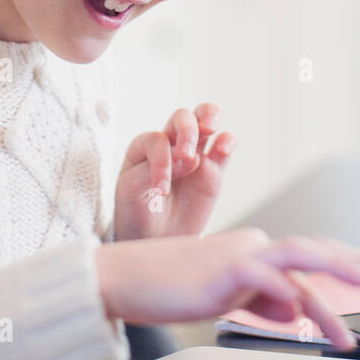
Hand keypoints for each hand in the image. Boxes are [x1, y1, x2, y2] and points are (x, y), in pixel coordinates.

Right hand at [94, 228, 359, 351]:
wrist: (127, 277)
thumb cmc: (171, 286)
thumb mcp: (227, 297)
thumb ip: (263, 300)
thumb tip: (296, 308)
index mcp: (257, 252)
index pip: (311, 261)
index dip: (346, 268)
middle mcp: (255, 247)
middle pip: (316, 251)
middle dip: (356, 263)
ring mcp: (241, 255)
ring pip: (301, 255)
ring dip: (338, 266)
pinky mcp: (225, 270)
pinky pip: (265, 277)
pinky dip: (287, 289)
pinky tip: (304, 305)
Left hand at [113, 103, 234, 240]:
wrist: (153, 243)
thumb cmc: (136, 215)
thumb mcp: (132, 192)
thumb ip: (154, 170)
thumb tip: (191, 157)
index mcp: (144, 147)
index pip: (158, 140)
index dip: (162, 161)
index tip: (161, 189)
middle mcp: (170, 145)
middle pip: (182, 118)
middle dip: (187, 128)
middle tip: (189, 152)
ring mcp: (194, 156)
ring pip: (204, 121)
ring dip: (208, 116)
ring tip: (209, 127)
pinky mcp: (213, 171)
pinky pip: (223, 148)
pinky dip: (227, 141)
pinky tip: (225, 146)